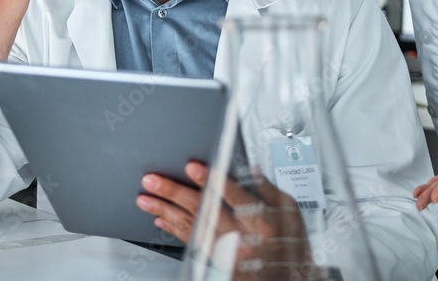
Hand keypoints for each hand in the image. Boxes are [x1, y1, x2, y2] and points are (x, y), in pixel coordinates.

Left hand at [137, 162, 320, 279]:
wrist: (290, 280)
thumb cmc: (292, 245)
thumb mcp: (291, 212)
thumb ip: (269, 189)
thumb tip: (253, 170)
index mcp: (262, 222)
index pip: (233, 197)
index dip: (211, 181)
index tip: (193, 168)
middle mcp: (242, 239)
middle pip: (203, 212)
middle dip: (175, 194)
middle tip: (153, 181)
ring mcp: (227, 254)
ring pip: (191, 229)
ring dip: (165, 212)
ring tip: (146, 199)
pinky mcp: (218, 264)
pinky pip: (192, 246)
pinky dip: (175, 231)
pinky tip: (160, 220)